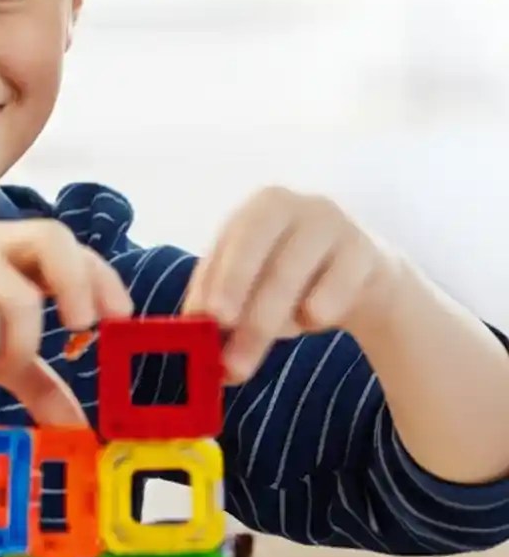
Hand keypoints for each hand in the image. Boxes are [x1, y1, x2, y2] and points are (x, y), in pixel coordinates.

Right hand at [0, 220, 133, 424]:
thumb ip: (37, 381)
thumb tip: (77, 424)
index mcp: (8, 252)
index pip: (70, 248)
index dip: (102, 278)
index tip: (119, 319)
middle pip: (52, 238)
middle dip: (77, 284)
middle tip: (78, 328)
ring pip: (17, 294)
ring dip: (19, 342)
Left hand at [183, 186, 403, 382]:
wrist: (362, 280)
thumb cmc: (292, 282)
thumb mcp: (250, 290)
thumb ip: (218, 307)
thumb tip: (190, 337)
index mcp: (256, 211)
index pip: (227, 242)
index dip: (213, 278)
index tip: (202, 315)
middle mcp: (293, 207)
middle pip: (257, 245)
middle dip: (237, 288)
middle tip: (223, 327)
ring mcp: (333, 224)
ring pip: (294, 268)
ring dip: (271, 314)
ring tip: (258, 349)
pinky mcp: (366, 252)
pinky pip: (341, 280)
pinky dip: (322, 304)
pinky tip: (312, 321)